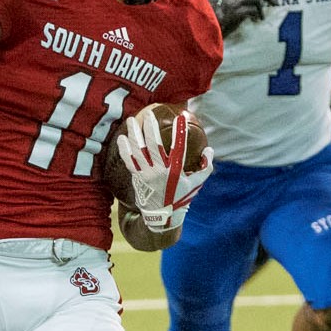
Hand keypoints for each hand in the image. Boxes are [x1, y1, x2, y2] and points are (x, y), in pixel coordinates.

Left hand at [116, 107, 213, 232]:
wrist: (162, 216)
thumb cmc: (180, 197)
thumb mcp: (196, 184)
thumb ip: (205, 167)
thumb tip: (209, 150)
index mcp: (175, 171)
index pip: (178, 147)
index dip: (179, 132)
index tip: (179, 117)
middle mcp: (159, 171)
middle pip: (153, 145)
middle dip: (150, 127)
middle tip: (149, 113)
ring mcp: (146, 174)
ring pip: (138, 150)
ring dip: (134, 134)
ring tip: (131, 120)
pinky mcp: (137, 177)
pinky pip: (128, 160)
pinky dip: (124, 149)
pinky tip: (122, 138)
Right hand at [214, 0, 271, 36]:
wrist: (212, 27)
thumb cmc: (224, 11)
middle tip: (274, 3)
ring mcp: (232, 2)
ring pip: (255, 0)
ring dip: (261, 10)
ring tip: (261, 16)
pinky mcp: (234, 13)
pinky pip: (252, 10)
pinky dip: (256, 15)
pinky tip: (254, 20)